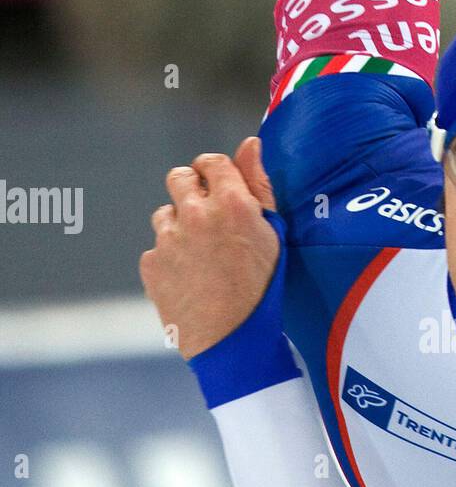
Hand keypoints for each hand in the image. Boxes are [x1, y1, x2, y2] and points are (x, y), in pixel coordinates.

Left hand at [140, 137, 279, 359]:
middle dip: (190, 189)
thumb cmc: (263, 290)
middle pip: (179, 177)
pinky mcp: (151, 264)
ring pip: (165, 214)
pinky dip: (169, 259)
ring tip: (201, 256)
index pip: (212, 162)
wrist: (233, 342)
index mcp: (233, 203)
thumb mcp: (274, 236)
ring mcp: (169, 239)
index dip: (215, 172)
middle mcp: (197, 214)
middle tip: (206, 215)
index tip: (218, 186)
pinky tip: (190, 278)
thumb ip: (259, 186)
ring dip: (179, 226)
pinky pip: (156, 249)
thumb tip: (249, 144)